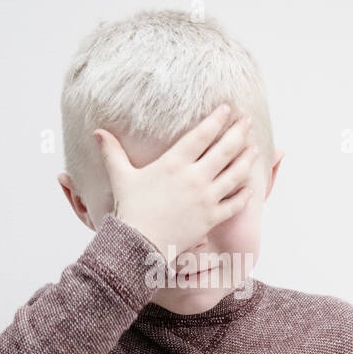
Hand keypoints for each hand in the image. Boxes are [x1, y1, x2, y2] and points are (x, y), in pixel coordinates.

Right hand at [94, 104, 257, 265]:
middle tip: (248, 121)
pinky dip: (244, 194)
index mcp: (174, 163)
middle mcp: (195, 177)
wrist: (139, 244)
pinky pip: (234, 204)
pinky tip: (250, 187)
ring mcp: (206, 198)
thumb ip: (112, 153)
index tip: (228, 109)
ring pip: (235, 174)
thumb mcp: (121, 177)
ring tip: (254, 148)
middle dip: (239, 132)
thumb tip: (97, 132)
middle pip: (224, 149)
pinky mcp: (211, 218)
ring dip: (247, 159)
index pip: (201, 134)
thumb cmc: (130, 210)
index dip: (217, 119)